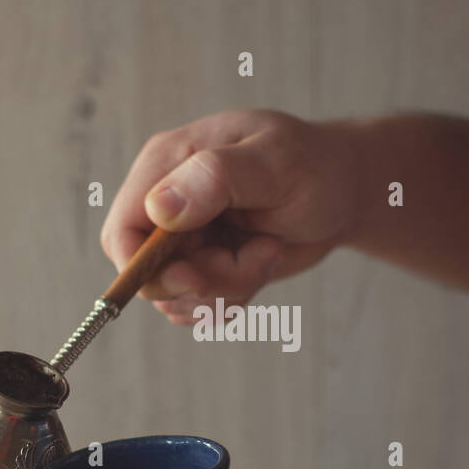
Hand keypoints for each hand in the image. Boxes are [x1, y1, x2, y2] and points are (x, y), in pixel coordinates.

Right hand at [99, 110, 363, 323]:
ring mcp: (184, 238)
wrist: (345, 192)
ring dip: (229, 289)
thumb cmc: (315, 166)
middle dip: (206, 282)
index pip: (123, 230)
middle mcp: (166, 203)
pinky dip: (236, 297)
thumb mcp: (275, 162)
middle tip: (258, 255)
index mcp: (167, 164)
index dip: (144, 267)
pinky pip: (200, 306)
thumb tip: (158, 208)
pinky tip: (263, 260)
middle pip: (149, 276)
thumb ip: (215, 178)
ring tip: (267, 249)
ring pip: (178, 298)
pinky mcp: (204, 265)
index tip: (196, 277)